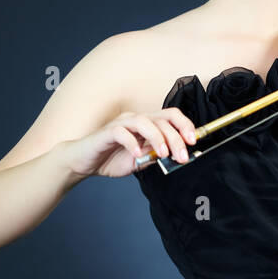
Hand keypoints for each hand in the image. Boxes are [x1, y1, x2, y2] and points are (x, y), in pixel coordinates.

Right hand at [60, 108, 197, 178]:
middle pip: (163, 120)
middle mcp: (136, 120)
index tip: (193, 142)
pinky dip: (132, 143)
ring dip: (158, 138)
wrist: (84, 162)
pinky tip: (137, 156)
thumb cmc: (111, 158)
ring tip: (163, 154)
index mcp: (147, 124)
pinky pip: (122, 132)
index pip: (171, 116)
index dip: (185, 125)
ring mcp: (122, 124)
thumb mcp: (141, 161)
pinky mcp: (107, 132)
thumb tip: (178, 157)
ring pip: (145, 122)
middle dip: (176, 138)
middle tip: (182, 156)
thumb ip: (156, 157)